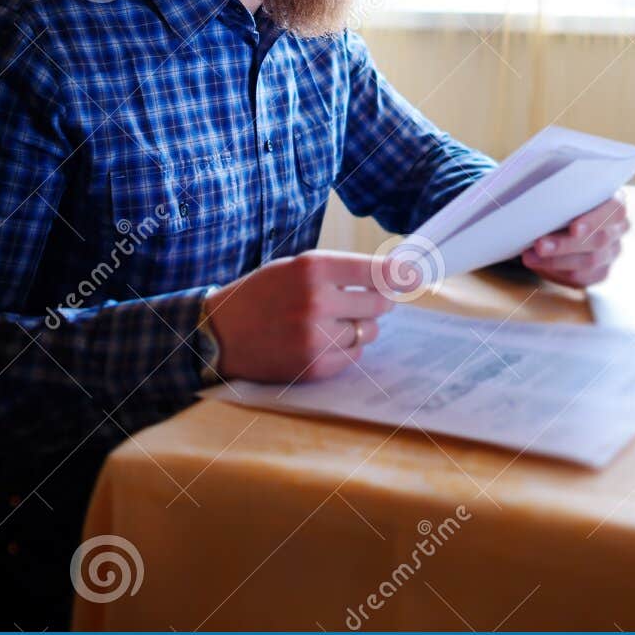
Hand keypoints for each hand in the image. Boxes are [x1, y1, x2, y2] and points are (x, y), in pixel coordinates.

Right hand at [203, 251, 392, 381]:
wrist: (218, 335)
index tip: (415, 277)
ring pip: (369, 332)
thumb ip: (338, 271)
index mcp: (312, 268)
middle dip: (376, 302)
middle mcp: (316, 301)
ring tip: (329, 323)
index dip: (401, 275)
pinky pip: (354, 356)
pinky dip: (345, 348)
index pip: (375, 271)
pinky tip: (321, 341)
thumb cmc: (260, 296)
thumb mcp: (293, 268)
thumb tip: (390, 278)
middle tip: (360, 301)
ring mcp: (316, 337)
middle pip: (379, 304)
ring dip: (359, 327)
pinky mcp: (314, 366)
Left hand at [520, 194, 629, 288]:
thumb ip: (560, 198)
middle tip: (539, 245)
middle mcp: (618, 228)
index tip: (573, 229)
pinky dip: (556, 271)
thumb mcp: (563, 194)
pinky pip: (581, 277)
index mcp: (615, 202)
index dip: (595, 220)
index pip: (615, 210)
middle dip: (566, 244)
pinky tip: (537, 264)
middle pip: (599, 239)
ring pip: (589, 261)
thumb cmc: (563, 202)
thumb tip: (537, 205)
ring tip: (530, 256)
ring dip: (556, 260)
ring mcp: (612, 252)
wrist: (561, 223)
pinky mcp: (600, 272)